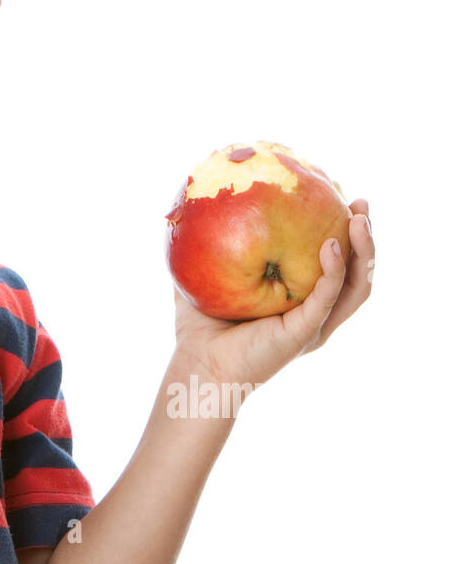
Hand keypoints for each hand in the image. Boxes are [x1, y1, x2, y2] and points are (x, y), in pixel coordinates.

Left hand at [172, 199, 373, 390]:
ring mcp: (314, 325)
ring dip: (363, 251)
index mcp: (300, 299)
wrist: (197, 366)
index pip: (335, 263)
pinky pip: (326, 299)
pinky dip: (334, 272)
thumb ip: (212, 243)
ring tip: (358, 219)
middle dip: (366, 237)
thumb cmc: (200, 326)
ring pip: (355, 287)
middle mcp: (316, 313)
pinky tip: (331, 246)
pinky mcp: (304, 333)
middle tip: (361, 204)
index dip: (345, 232)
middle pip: (358, 273)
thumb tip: (202, 201)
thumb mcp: (209, 274)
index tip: (341, 196)